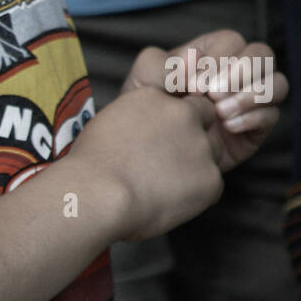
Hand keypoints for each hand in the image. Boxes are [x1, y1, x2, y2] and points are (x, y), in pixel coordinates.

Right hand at [68, 84, 223, 242]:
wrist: (97, 194)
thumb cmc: (90, 168)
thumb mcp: (107, 125)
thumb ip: (136, 121)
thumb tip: (145, 133)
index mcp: (154, 98)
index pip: (181, 101)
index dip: (175, 121)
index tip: (160, 141)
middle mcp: (183, 115)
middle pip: (205, 121)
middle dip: (193, 139)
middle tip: (165, 164)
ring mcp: (200, 147)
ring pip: (210, 155)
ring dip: (194, 167)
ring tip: (159, 186)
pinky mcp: (210, 179)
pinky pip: (210, 187)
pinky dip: (193, 196)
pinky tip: (164, 202)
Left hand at [122, 30, 288, 172]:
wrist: (154, 150)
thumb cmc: (149, 108)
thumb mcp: (143, 82)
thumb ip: (161, 66)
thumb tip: (193, 61)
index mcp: (211, 52)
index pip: (231, 40)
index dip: (217, 60)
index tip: (192, 84)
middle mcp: (237, 70)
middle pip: (262, 55)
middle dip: (240, 73)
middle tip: (211, 95)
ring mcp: (251, 97)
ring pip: (277, 83)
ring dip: (251, 95)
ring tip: (220, 112)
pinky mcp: (257, 125)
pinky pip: (272, 115)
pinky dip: (252, 118)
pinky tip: (227, 128)